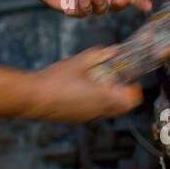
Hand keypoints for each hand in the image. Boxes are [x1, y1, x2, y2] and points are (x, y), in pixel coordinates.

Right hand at [29, 45, 143, 121]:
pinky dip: (97, 103)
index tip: (132, 80)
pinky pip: (95, 112)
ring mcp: (88, 117)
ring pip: (109, 111)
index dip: (135, 90)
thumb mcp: (79, 61)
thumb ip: (99, 55)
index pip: (131, 100)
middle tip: (119, 81)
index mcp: (103, 97)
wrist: (34, 97)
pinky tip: (84, 90)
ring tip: (101, 84)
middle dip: (124, 95)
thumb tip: (115, 50)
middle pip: (123, 108)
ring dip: (111, 99)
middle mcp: (99, 110)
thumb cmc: (55, 80)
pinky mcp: (78, 118)